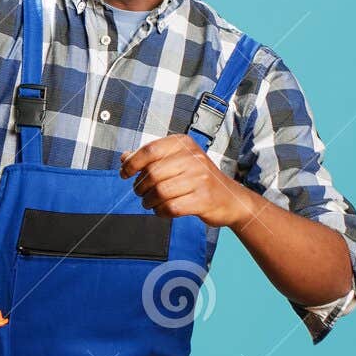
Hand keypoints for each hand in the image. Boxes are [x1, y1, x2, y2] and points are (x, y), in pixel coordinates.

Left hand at [119, 134, 253, 227]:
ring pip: (159, 192)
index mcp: (183, 144)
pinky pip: (170, 207)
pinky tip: (162, 210)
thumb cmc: (198, 178)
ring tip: (150, 202)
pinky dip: (160, 211)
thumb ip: (150, 158)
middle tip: (141, 192)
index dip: (131, 164)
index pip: (149, 150)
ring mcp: (200, 178)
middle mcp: (193, 158)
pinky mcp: (203, 199)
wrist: (231, 198)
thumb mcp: (176, 160)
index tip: (124, 174)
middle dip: (140, 186)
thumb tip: (124, 157)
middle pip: (152, 173)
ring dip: (149, 201)